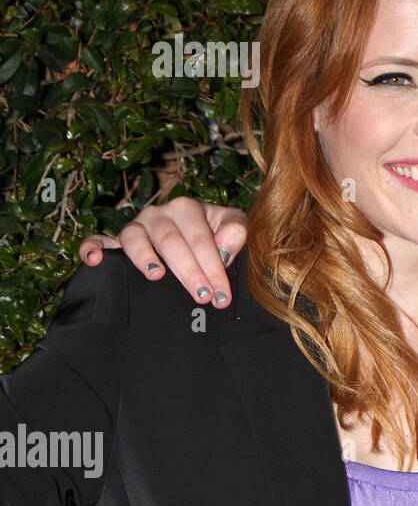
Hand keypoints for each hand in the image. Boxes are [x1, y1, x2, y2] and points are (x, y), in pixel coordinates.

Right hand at [77, 197, 248, 307]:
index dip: (213, 266)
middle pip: (170, 242)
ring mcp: (135, 226)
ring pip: (134, 237)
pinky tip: (95, 261)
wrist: (200, 235)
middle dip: (188, 271)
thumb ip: (236, 231)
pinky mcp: (116, 241)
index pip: (200, 239)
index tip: (221, 293)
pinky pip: (98, 241)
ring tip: (157, 276)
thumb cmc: (217, 232)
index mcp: (187, 208)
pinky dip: (93, 248)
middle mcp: (159, 214)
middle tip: (201, 296)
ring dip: (144, 257)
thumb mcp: (234, 226)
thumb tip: (225, 247)